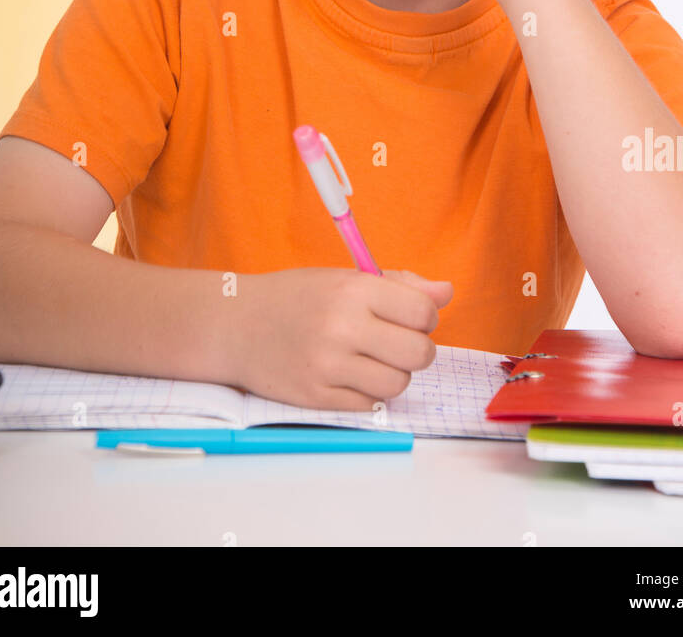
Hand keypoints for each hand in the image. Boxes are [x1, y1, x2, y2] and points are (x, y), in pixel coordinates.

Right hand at [221, 268, 453, 410]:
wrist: (236, 325)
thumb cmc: (296, 297)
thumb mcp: (345, 279)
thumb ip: (400, 285)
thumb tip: (447, 293)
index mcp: (353, 290)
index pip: (423, 313)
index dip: (426, 318)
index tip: (411, 318)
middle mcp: (342, 328)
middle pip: (419, 354)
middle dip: (417, 349)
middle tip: (396, 342)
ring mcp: (328, 366)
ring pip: (398, 383)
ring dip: (394, 374)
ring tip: (372, 359)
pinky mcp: (317, 398)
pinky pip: (370, 404)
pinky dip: (367, 392)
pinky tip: (349, 375)